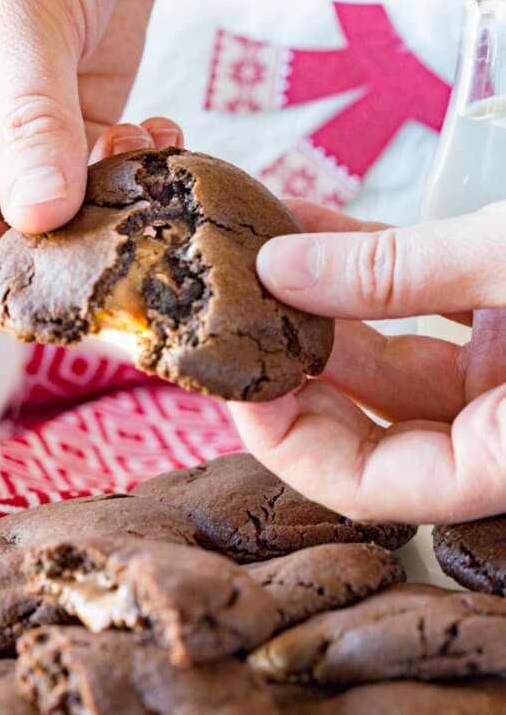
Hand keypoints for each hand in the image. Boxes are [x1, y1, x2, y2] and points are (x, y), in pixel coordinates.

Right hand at [0, 0, 171, 327]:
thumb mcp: (18, 9)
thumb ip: (32, 118)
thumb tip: (43, 219)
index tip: (44, 307)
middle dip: (58, 266)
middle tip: (125, 264)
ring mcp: (18, 146)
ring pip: (56, 232)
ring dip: (109, 222)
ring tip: (144, 160)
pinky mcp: (78, 134)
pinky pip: (104, 191)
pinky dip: (138, 182)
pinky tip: (164, 135)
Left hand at [232, 199, 505, 523]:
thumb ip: (400, 272)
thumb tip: (280, 271)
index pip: (370, 487)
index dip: (288, 443)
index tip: (239, 383)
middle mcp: (502, 427)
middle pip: (372, 427)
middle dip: (297, 370)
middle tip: (235, 318)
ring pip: (397, 363)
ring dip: (326, 308)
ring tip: (259, 254)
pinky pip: (429, 308)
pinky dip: (376, 266)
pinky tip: (314, 227)